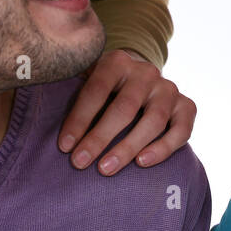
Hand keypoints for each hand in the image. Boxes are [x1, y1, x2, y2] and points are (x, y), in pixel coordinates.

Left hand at [57, 48, 196, 174]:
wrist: (137, 81)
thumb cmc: (103, 91)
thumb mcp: (86, 83)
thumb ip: (71, 95)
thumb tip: (45, 126)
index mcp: (117, 61)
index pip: (97, 89)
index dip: (79, 118)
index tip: (64, 146)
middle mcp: (146, 71)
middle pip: (126, 106)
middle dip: (101, 137)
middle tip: (81, 162)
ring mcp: (169, 87)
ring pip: (154, 119)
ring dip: (129, 146)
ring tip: (106, 169)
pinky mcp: (186, 105)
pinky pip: (182, 129)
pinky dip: (164, 147)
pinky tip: (142, 163)